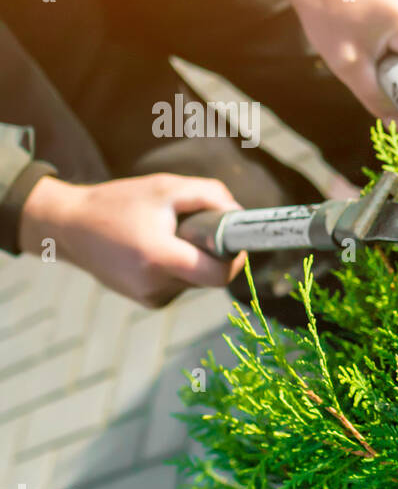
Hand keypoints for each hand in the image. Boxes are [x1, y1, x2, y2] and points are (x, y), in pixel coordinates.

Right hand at [18, 174, 246, 307]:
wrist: (69, 226)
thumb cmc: (120, 203)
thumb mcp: (166, 187)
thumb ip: (209, 196)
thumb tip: (238, 215)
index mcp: (159, 258)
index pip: (218, 275)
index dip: (234, 259)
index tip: (234, 241)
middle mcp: (155, 285)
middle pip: (209, 276)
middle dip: (211, 253)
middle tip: (193, 229)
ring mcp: (150, 297)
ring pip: (195, 280)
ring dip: (193, 260)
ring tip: (166, 237)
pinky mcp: (147, 301)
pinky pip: (180, 284)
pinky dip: (178, 268)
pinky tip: (155, 251)